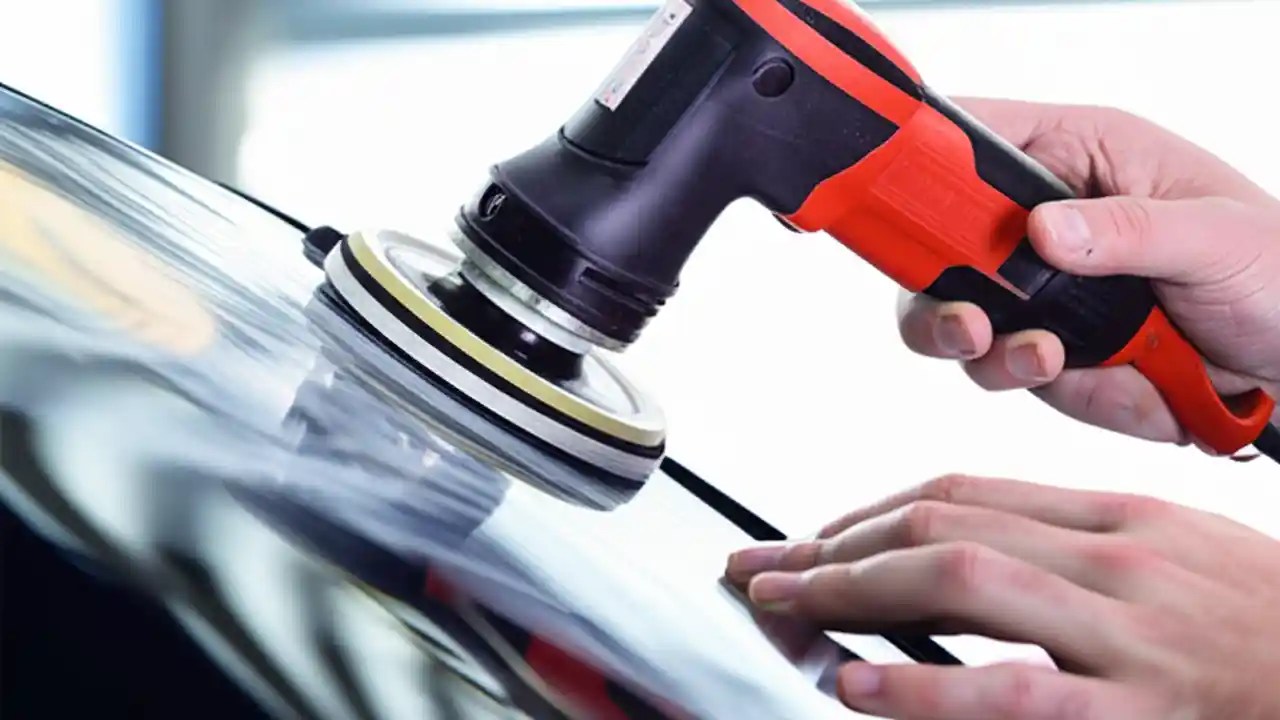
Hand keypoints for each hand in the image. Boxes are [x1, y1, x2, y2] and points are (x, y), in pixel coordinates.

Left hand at [725, 474, 1279, 718]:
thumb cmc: (1265, 616)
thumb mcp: (1173, 546)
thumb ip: (1072, 538)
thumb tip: (965, 538)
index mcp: (1113, 515)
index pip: (958, 492)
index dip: (866, 513)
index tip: (813, 538)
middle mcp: (1109, 559)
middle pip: (940, 527)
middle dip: (833, 548)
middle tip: (763, 571)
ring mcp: (1124, 634)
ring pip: (963, 582)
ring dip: (852, 590)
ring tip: (783, 607)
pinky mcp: (1140, 713)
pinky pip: (1014, 694)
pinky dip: (925, 687)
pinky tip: (857, 684)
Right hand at [898, 99, 1279, 448]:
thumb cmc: (1277, 268)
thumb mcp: (1215, 235)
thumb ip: (1128, 230)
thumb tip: (1043, 229)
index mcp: (1076, 155)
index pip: (971, 142)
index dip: (921, 167)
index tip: (901, 212)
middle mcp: (1044, 219)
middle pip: (937, 252)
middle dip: (939, 301)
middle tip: (969, 327)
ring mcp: (1041, 291)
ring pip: (963, 327)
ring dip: (1001, 358)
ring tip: (1052, 362)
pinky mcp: (1054, 349)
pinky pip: (1020, 376)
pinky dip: (1068, 391)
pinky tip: (1119, 381)